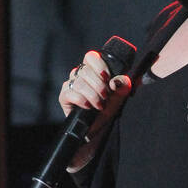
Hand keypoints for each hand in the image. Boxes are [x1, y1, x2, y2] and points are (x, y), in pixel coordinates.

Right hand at [59, 50, 131, 172]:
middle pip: (85, 69)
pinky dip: (82, 100)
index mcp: (93, 71)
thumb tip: (120, 80)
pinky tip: (88, 107)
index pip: (91, 57)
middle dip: (99, 84)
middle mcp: (80, 75)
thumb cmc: (107, 111)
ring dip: (93, 95)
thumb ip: (123, 86)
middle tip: (106, 96)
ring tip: (99, 105)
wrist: (98, 130)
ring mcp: (71, 85)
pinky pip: (71, 93)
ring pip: (79, 82)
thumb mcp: (119, 98)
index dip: (99, 65)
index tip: (108, 77)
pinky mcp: (64, 97)